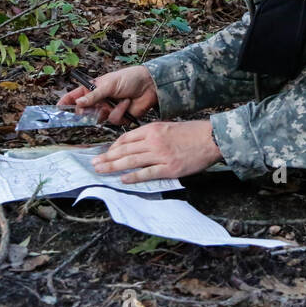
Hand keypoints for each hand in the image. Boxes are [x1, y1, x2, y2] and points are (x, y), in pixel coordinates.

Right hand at [56, 65, 156, 124]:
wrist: (150, 86)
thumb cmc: (130, 78)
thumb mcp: (109, 84)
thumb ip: (93, 95)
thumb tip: (78, 103)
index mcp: (94, 88)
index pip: (76, 96)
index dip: (66, 102)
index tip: (58, 108)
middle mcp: (99, 100)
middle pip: (85, 112)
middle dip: (87, 112)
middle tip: (90, 109)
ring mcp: (108, 109)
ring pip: (99, 118)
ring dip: (109, 110)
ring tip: (118, 100)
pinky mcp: (119, 117)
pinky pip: (113, 120)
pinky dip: (120, 112)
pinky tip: (127, 103)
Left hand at [91, 120, 221, 182]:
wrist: (211, 139)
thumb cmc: (193, 132)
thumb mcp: (169, 126)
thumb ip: (153, 134)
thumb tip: (139, 145)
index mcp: (153, 128)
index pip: (126, 138)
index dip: (113, 146)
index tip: (106, 152)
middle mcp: (153, 141)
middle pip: (124, 150)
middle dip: (107, 157)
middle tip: (94, 163)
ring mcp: (160, 155)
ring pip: (131, 161)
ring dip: (113, 167)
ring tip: (100, 171)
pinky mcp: (168, 168)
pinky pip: (146, 173)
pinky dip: (133, 177)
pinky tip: (122, 180)